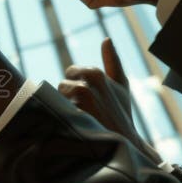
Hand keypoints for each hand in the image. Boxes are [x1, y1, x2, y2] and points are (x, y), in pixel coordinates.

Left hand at [58, 38, 161, 163]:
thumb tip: (107, 39)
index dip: (77, 87)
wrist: (124, 143)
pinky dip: (64, 120)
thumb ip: (112, 61)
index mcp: (94, 72)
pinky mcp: (72, 114)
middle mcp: (85, 82)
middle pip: (61, 85)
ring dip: (65, 110)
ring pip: (57, 99)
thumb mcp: (120, 85)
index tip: (90, 100)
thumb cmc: (121, 113)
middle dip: (68, 98)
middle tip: (87, 112)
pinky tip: (80, 127)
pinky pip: (57, 112)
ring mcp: (77, 99)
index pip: (71, 73)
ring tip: (84, 120)